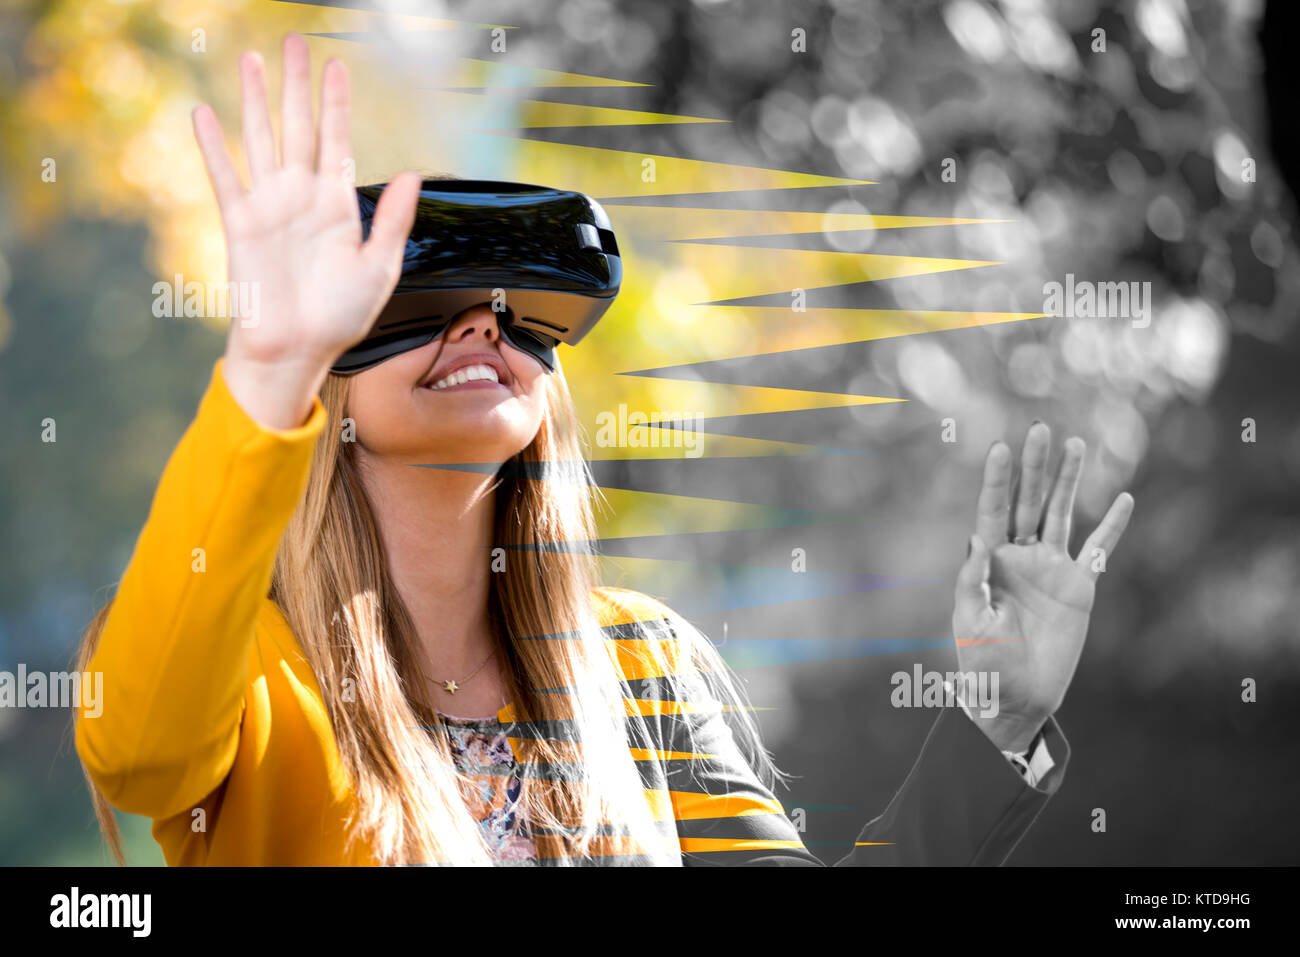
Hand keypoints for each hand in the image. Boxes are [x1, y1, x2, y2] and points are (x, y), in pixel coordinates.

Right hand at [190, 34, 420, 427]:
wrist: (298, 352)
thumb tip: (413, 175)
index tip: (337, 65)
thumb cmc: (340, 317)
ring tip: (250, 59)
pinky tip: (204, 112)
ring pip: (261, 140)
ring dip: (256, 100)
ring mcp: (269, 207)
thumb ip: (393, 220)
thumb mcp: (380, 268)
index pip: (336, 141)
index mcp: (337, 206)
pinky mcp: (240, 224)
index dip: (336, 104)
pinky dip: (214, 145)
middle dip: (296, 86)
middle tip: (293, 42)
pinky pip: (225, 176)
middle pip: (298, 128)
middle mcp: (301, 198)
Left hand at [952, 422, 1133, 752]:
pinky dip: (1112, 526)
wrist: (1015, 698)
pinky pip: (1098, 550)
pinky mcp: (1079, 587)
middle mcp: (1020, 557)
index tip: (1001, 447)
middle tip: (1041, 429)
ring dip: (1068, 481)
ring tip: (1076, 445)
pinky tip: (1123, 499)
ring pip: (1060, 514)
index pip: (993, 510)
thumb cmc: (983, 664)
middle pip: (1028, 502)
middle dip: (1034, 466)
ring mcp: (1051, 569)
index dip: (998, 480)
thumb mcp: (970, 622)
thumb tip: (976, 541)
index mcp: (989, 561)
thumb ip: (971, 582)